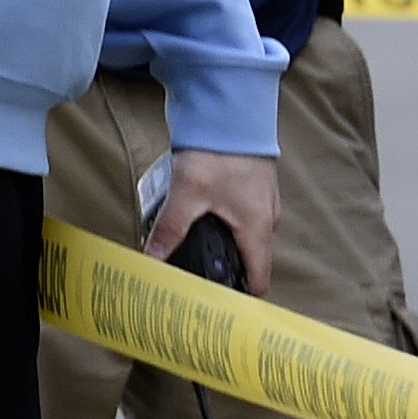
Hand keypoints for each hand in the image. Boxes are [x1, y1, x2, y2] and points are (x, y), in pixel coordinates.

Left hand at [148, 146, 278, 299]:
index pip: (258, 278)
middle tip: (197, 286)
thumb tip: (152, 260)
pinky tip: (201, 221)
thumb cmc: (220, 149)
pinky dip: (225, 226)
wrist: (233, 107)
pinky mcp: (252, 185)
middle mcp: (266, 218)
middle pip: (250, 260)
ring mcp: (262, 200)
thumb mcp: (188, 192)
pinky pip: (242, 217)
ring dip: (225, 248)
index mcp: (257, 228)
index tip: (220, 311)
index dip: (240, 299)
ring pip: (245, 237)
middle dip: (226, 275)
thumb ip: (169, 229)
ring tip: (193, 255)